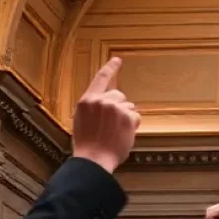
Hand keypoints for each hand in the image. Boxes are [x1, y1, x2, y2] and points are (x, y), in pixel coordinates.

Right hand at [71, 57, 139, 173]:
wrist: (94, 159)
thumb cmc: (88, 144)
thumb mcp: (82, 120)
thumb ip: (93, 108)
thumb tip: (106, 105)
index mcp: (87, 100)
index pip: (100, 79)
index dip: (110, 68)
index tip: (118, 60)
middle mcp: (100, 100)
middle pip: (119, 95)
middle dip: (120, 107)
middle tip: (113, 125)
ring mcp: (114, 107)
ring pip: (129, 107)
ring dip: (126, 118)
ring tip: (115, 132)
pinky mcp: (126, 116)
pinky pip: (136, 117)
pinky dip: (133, 126)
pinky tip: (123, 135)